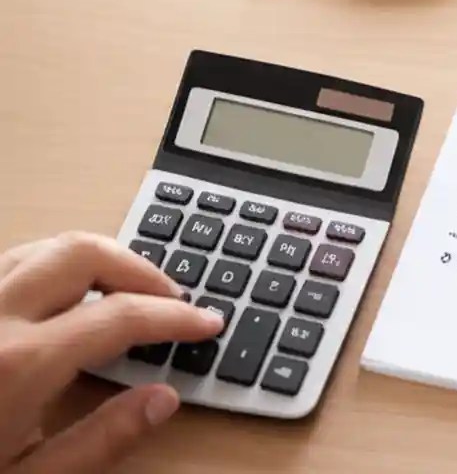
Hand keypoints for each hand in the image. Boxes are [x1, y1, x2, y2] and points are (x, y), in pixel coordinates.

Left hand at [0, 232, 224, 472]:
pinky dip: (52, 265)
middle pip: (84, 254)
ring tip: (126, 293)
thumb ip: (99, 440)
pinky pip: (13, 259)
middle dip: (141, 270)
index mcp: (17, 364)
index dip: (175, 317)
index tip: (206, 323)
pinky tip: (68, 297)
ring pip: (45, 246)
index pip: (120, 316)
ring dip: (97, 260)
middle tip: (171, 301)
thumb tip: (162, 401)